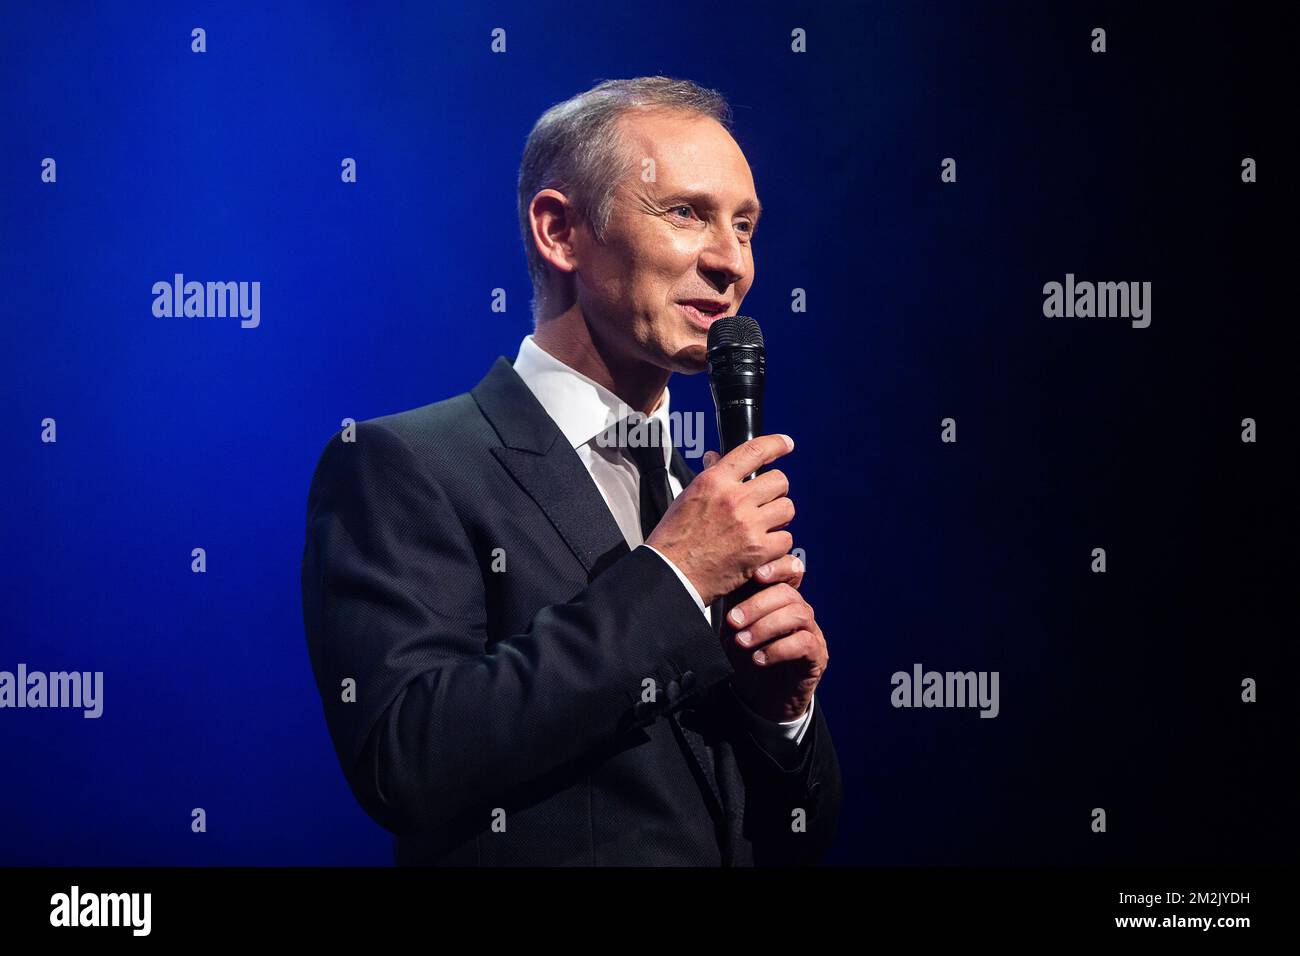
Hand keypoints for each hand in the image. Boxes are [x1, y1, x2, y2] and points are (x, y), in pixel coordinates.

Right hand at [645, 435, 795, 606]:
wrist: (672, 574)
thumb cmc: (675, 538)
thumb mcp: (687, 496)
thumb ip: (709, 476)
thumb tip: (716, 457)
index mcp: (715, 481)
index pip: (754, 450)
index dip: (776, 444)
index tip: (786, 444)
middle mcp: (734, 499)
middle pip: (779, 481)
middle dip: (775, 492)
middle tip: (765, 503)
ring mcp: (749, 524)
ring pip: (787, 509)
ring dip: (778, 518)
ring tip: (764, 526)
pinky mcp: (759, 550)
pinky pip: (786, 539)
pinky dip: (777, 545)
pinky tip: (762, 548)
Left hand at [723, 554, 825, 722]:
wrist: (756, 700)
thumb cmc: (744, 658)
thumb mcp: (734, 627)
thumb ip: (733, 603)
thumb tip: (720, 577)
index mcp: (779, 599)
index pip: (788, 570)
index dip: (776, 567)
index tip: (756, 575)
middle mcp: (799, 611)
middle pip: (788, 593)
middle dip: (757, 604)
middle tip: (733, 621)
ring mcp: (811, 632)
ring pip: (798, 614)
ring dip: (765, 626)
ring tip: (742, 642)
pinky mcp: (816, 657)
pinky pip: (804, 643)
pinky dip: (778, 649)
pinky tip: (759, 658)